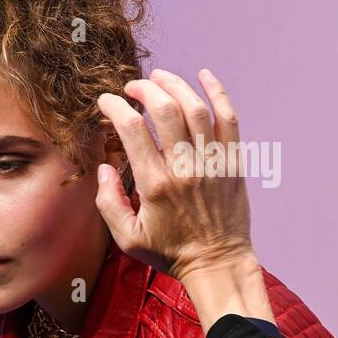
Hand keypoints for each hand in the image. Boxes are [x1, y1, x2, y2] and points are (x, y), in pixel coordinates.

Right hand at [95, 68, 255, 282]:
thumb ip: (109, 203)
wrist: (217, 262)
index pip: (133, 130)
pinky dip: (218, 93)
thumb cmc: (170, 252)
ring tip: (160, 76)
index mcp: (155, 185)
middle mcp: (184, 168)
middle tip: (133, 86)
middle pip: (165, 110)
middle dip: (145, 89)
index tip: (107, 101)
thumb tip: (104, 169)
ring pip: (196, 108)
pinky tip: (205, 75)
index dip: (116, 108)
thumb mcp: (127, 238)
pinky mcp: (232, 161)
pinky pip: (229, 118)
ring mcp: (212, 162)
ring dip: (176, 85)